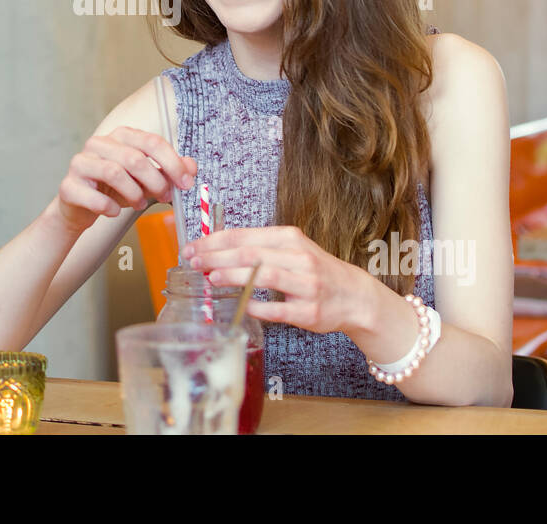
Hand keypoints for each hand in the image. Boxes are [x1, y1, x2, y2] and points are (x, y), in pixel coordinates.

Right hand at [55, 126, 196, 233]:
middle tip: (165, 197)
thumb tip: (192, 167)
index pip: (152, 142)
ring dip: (134, 193)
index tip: (186, 182)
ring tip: (140, 204)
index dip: (173, 163)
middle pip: (135, 158)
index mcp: (121, 136)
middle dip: (156, 181)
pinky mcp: (69, 185)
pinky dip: (109, 207)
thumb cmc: (114, 189)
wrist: (81, 206)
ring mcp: (81, 163)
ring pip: (114, 173)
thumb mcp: (146, 179)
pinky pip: (94, 196)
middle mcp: (99, 143)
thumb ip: (168, 171)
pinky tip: (115, 211)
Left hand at [183, 225, 378, 333]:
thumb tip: (215, 250)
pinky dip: (258, 306)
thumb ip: (259, 248)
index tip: (192, 247)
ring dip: (235, 275)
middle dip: (217, 256)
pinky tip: (241, 305)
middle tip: (193, 261)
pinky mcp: (310, 311)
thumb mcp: (291, 249)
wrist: (354, 295)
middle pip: (251, 253)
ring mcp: (306, 285)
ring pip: (265, 275)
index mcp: (289, 238)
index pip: (244, 235)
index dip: (214, 241)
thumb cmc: (315, 271)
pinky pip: (279, 309)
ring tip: (211, 277)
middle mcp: (298, 258)